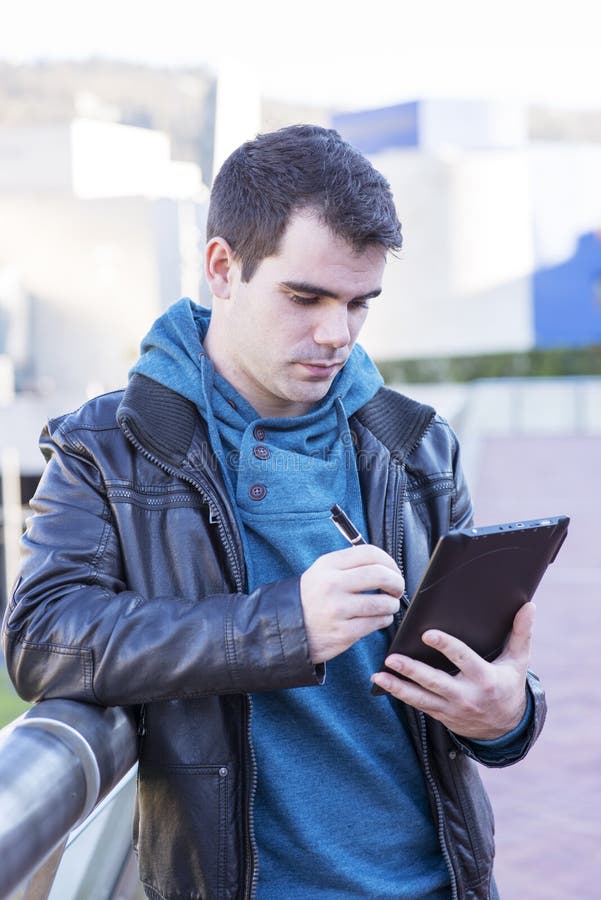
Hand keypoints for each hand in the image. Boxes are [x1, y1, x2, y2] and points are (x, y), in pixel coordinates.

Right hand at [300, 545, 403, 663]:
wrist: (287, 627)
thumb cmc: (311, 598)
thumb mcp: (322, 572)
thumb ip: (350, 565)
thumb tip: (386, 566)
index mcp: (328, 565)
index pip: (370, 553)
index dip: (389, 561)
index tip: (393, 570)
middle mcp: (332, 585)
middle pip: (381, 575)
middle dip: (397, 582)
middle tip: (397, 588)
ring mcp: (338, 610)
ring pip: (382, 602)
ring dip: (392, 604)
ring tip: (388, 605)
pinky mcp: (343, 633)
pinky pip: (376, 623)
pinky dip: (384, 619)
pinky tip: (379, 618)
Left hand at [370, 602, 535, 739]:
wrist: (506, 728)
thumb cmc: (509, 685)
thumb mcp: (518, 661)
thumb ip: (521, 633)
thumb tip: (529, 605)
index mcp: (485, 678)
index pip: (463, 660)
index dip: (446, 647)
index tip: (427, 634)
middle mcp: (467, 696)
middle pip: (435, 682)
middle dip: (413, 671)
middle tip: (393, 658)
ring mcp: (452, 709)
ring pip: (421, 698)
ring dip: (398, 687)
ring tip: (379, 675)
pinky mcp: (441, 716)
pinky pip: (418, 705)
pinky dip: (400, 694)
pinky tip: (383, 683)